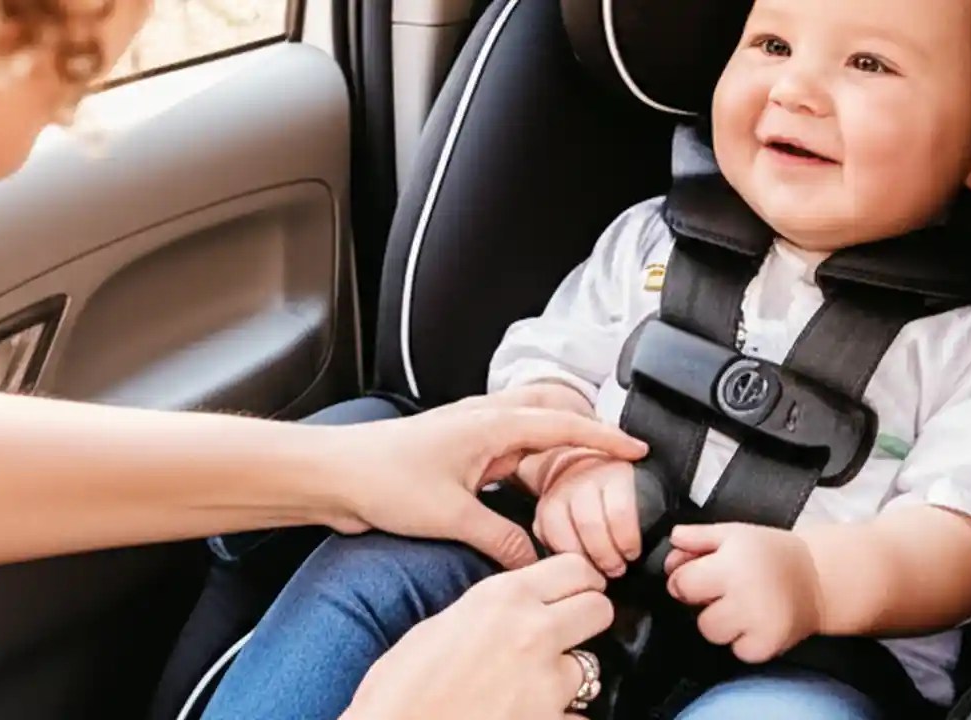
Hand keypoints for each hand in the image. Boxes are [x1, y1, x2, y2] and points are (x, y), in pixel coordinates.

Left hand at [319, 396, 647, 569]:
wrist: (334, 473)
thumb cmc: (382, 478)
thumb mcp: (451, 517)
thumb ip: (500, 538)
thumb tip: (533, 558)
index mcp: (491, 424)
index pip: (564, 425)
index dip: (604, 439)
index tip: (636, 450)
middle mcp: (483, 418)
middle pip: (552, 409)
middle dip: (587, 425)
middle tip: (616, 450)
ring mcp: (469, 430)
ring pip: (528, 423)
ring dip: (557, 436)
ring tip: (583, 461)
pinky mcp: (456, 447)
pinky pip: (506, 443)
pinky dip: (529, 454)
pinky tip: (530, 476)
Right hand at [343, 554, 614, 719]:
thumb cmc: (399, 691)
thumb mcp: (440, 626)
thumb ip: (487, 612)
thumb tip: (511, 611)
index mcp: (502, 598)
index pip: (576, 568)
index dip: (580, 579)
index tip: (575, 589)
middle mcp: (533, 633)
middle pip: (599, 609)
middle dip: (586, 621)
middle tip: (564, 634)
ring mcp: (546, 684)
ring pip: (590, 668)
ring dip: (567, 677)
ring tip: (533, 688)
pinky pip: (577, 717)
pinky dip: (558, 717)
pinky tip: (527, 715)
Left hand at [664, 524, 823, 663]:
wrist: (817, 577)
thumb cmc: (770, 552)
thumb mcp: (732, 532)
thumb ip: (697, 537)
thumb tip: (672, 542)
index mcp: (731, 564)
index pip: (682, 584)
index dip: (684, 580)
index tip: (698, 576)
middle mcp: (745, 596)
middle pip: (697, 615)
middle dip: (703, 604)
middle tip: (724, 592)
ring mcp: (758, 624)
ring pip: (714, 634)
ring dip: (721, 623)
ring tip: (740, 607)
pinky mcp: (769, 645)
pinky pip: (738, 651)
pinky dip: (743, 641)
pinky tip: (754, 623)